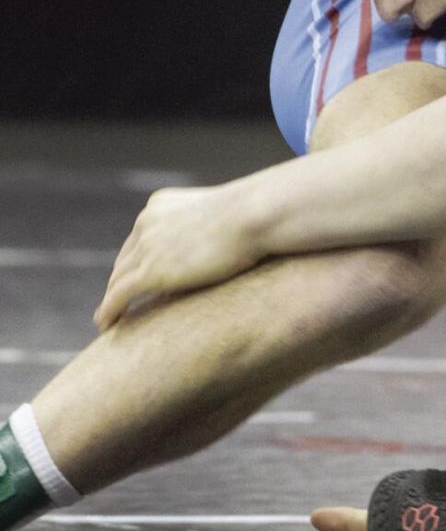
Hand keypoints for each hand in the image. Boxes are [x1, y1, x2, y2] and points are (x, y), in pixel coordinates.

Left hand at [94, 184, 260, 330]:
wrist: (256, 215)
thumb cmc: (256, 214)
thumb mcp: (222, 215)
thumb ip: (211, 226)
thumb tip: (221, 242)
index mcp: (160, 205)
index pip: (140, 237)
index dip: (135, 260)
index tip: (134, 277)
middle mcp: (146, 222)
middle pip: (125, 258)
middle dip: (120, 280)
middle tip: (117, 302)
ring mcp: (147, 247)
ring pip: (118, 278)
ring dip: (110, 299)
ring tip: (107, 318)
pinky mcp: (152, 271)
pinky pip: (119, 295)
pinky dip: (108, 311)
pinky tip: (106, 325)